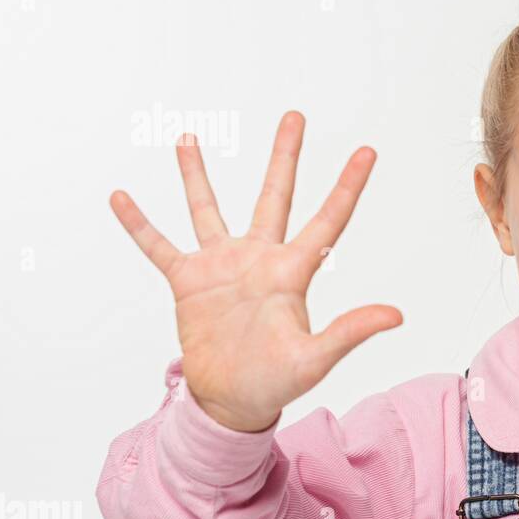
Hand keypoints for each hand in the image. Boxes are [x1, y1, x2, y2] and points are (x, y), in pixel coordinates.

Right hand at [109, 111, 402, 430]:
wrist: (232, 402)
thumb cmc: (277, 382)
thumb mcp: (316, 359)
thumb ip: (351, 331)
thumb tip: (397, 315)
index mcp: (293, 272)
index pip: (327, 219)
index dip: (347, 186)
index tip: (367, 151)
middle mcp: (259, 259)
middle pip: (273, 196)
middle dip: (284, 156)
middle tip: (294, 116)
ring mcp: (222, 267)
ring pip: (209, 209)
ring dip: (197, 176)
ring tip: (188, 137)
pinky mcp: (188, 283)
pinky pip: (159, 246)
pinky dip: (140, 224)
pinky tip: (121, 197)